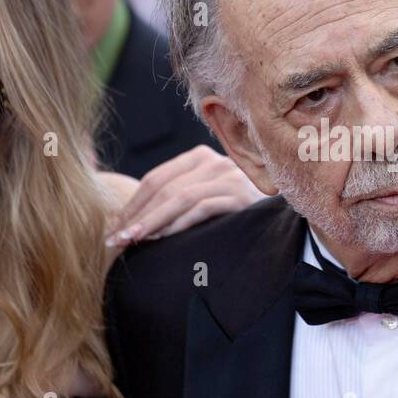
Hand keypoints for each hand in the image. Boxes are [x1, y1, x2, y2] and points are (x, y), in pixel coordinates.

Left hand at [104, 145, 265, 246]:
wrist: (282, 213)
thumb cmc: (237, 209)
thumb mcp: (205, 195)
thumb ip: (178, 199)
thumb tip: (133, 222)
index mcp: (199, 157)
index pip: (157, 178)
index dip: (132, 204)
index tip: (114, 227)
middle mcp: (213, 161)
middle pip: (164, 187)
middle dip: (136, 215)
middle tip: (115, 238)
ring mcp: (228, 176)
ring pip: (180, 198)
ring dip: (152, 221)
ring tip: (132, 240)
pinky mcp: (240, 195)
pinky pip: (201, 208)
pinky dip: (179, 224)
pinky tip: (163, 238)